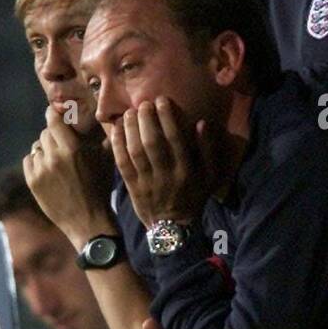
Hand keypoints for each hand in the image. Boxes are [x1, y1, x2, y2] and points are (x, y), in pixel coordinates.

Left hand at [24, 105, 114, 245]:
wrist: (87, 221)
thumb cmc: (100, 188)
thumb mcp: (107, 160)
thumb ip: (105, 138)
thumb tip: (110, 119)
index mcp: (72, 148)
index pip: (53, 119)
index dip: (53, 114)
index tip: (56, 113)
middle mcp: (53, 156)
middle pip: (45, 133)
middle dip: (53, 135)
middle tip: (63, 142)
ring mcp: (40, 170)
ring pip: (37, 147)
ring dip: (45, 149)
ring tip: (56, 159)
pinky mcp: (32, 181)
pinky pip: (29, 160)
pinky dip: (37, 162)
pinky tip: (48, 169)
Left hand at [110, 97, 220, 228]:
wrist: (173, 228)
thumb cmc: (194, 197)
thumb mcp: (210, 176)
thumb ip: (207, 150)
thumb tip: (202, 123)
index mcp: (186, 170)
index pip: (175, 139)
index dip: (167, 117)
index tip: (162, 100)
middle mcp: (166, 174)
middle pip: (153, 142)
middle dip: (147, 119)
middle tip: (143, 103)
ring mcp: (146, 181)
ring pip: (135, 151)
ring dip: (131, 128)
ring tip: (130, 112)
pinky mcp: (131, 186)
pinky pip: (122, 163)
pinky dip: (118, 144)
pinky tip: (117, 129)